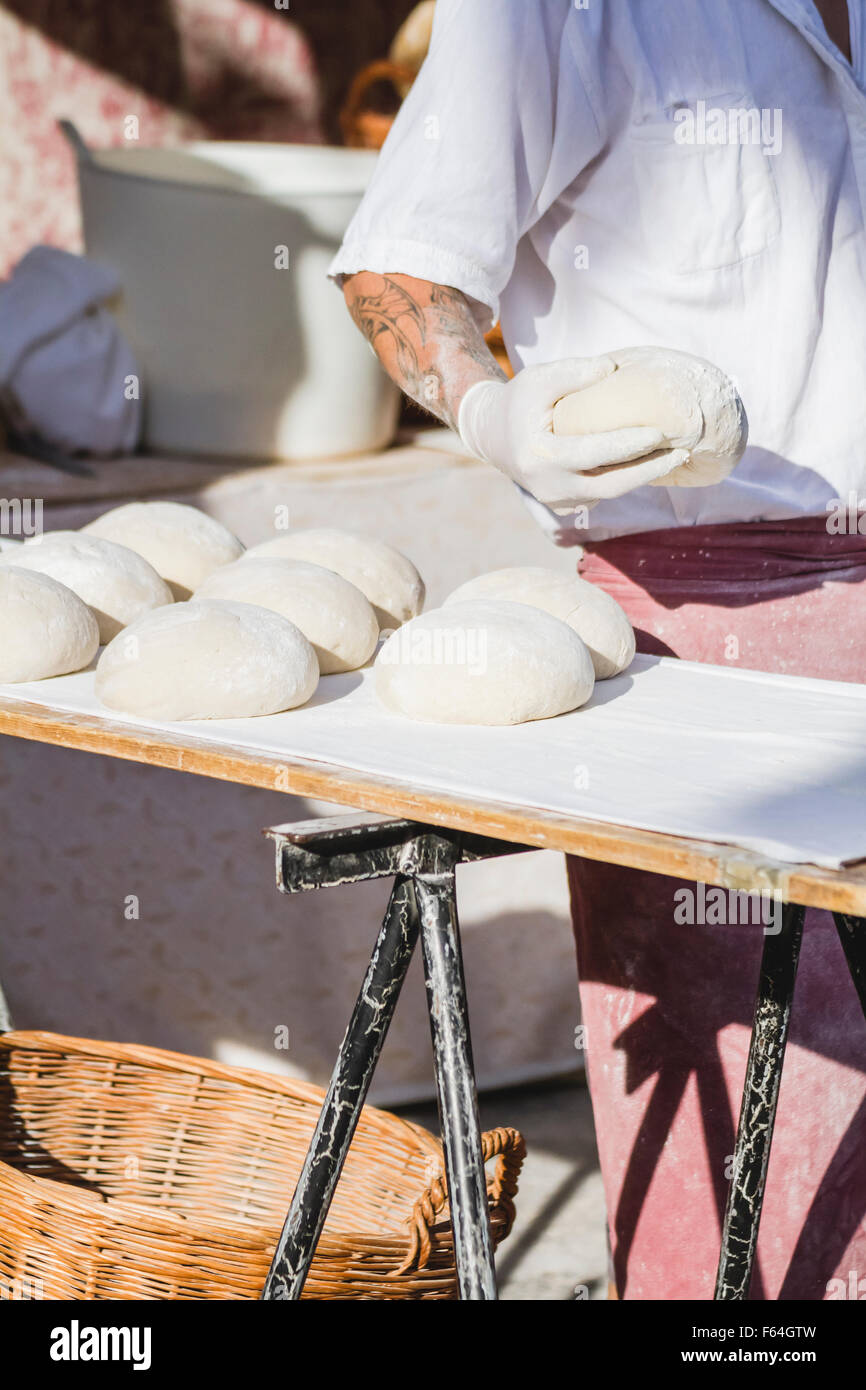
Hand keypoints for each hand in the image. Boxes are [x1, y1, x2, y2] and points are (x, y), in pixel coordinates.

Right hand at [457, 357, 688, 510]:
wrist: (491, 435)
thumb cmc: (520, 400)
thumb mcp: (541, 377)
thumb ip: (575, 372)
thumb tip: (613, 370)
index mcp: (541, 455)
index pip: (594, 453)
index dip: (630, 445)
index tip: (661, 433)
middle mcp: (549, 486)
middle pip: (610, 485)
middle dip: (650, 470)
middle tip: (682, 453)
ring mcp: (556, 500)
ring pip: (610, 492)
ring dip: (643, 476)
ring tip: (676, 456)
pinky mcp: (564, 505)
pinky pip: (602, 493)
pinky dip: (627, 479)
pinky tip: (651, 463)